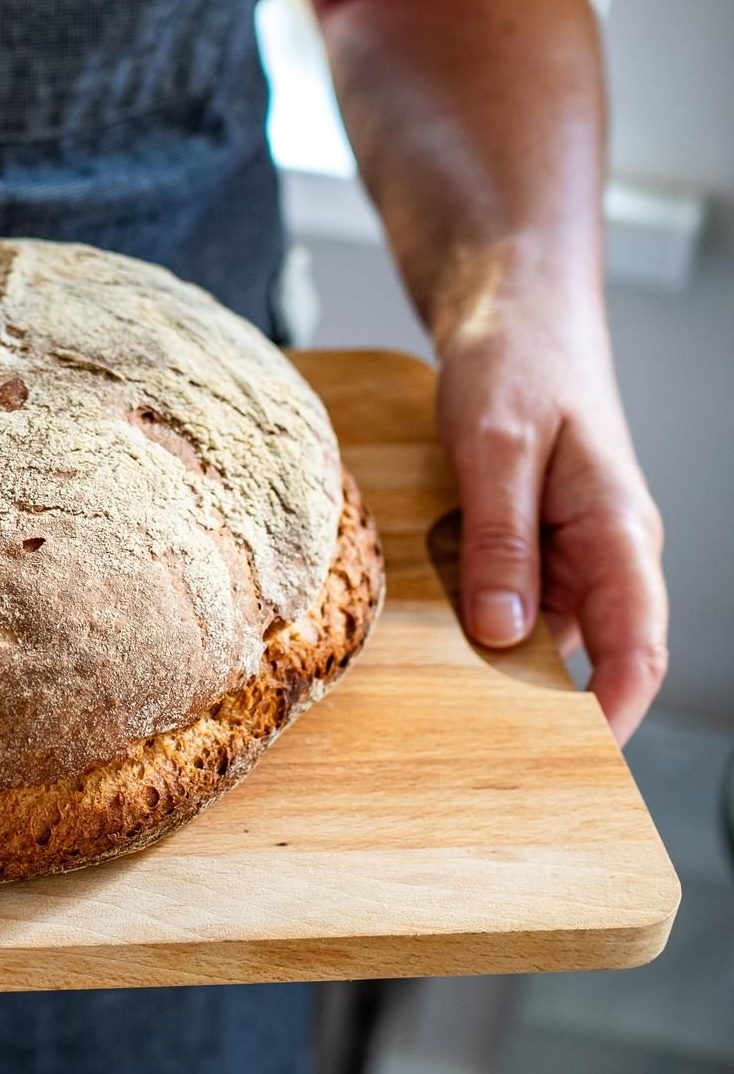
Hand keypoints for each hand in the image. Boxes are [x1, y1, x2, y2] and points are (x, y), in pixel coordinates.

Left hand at [436, 289, 666, 741]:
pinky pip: (513, 601)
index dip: (610, 714)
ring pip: (544, 634)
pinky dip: (482, 626)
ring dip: (504, 669)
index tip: (572, 765)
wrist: (512, 307)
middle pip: (592, 655)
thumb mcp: (496, 446)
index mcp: (618, 531)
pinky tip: (435, 647)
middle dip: (548, 711)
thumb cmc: (516, 361)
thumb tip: (502, 630)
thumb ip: (500, 538)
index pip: (637, 648)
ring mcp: (569, 548)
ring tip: (447, 718)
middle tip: (486, 763)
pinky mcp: (532, 538)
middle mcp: (604, 551)